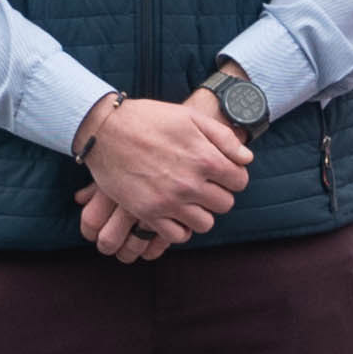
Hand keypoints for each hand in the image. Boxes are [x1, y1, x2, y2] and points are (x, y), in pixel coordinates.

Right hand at [78, 89, 250, 252]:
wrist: (105, 129)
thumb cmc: (150, 119)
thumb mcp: (193, 118)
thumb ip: (225, 139)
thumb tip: (247, 159)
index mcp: (206, 159)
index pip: (240, 181)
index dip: (233, 176)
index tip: (221, 173)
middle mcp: (191, 184)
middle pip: (225, 204)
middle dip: (218, 194)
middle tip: (204, 185)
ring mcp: (169, 201)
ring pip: (204, 223)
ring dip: (201, 213)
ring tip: (190, 200)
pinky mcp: (147, 212)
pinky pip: (176, 236)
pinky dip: (179, 228)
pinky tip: (174, 213)